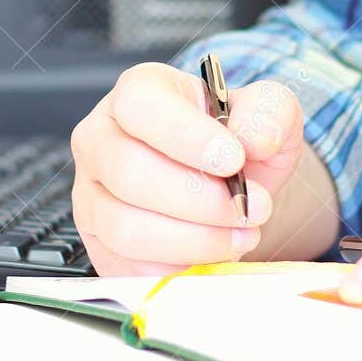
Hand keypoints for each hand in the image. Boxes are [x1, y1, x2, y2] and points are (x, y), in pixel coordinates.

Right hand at [70, 62, 306, 275]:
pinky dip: (180, 267)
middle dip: (201, 200)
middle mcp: (100, 139)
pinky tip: (214, 253)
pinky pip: (131, 267)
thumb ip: (270, 112)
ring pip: (127, 228)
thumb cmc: (233, 142)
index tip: (233, 160)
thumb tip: (256, 138)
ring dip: (196, 240)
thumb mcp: (265, 113)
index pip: (140, 106)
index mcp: (137, 93)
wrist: (227, 186)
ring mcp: (91, 195)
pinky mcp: (99, 244)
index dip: (186, 136)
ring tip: (241, 233)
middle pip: (131, 173)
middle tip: (252, 208)